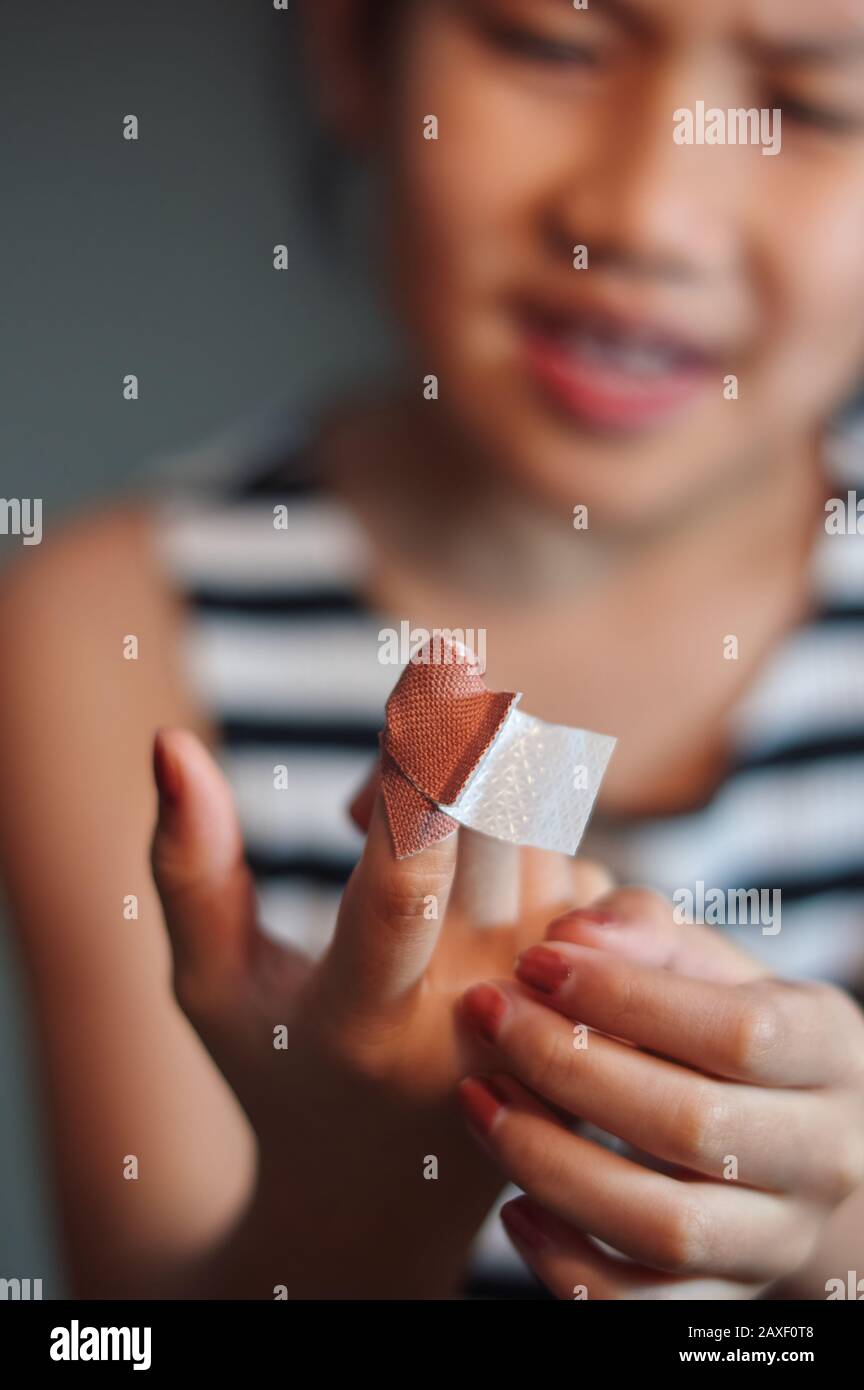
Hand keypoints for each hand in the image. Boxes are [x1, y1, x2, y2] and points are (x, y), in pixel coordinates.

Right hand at [150, 728, 608, 1296]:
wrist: (389, 1192)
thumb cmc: (274, 1072)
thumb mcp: (210, 988)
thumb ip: (190, 869)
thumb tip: (170, 743)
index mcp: (363, 1021)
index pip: (402, 884)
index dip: (420, 768)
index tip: (440, 658)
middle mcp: (474, 1017)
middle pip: (511, 831)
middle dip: (472, 735)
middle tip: (431, 697)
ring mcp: (548, 1012)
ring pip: (548, 836)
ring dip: (478, 795)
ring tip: (408, 832)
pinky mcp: (595, 1004)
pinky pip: (589, 873)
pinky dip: (528, 851)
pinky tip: (483, 887)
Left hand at [456, 889, 863, 1298]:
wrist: (785, 1129)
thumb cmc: (725, 1019)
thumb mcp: (705, 962)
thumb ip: (643, 932)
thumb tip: (572, 936)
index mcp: (828, 1052)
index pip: (737, 1033)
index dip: (624, 995)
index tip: (532, 960)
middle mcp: (823, 1155)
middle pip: (690, 1128)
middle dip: (565, 1066)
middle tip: (487, 1014)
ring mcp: (777, 1238)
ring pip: (664, 1227)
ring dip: (550, 1162)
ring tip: (477, 1099)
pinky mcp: (724, 1298)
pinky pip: (643, 1307)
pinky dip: (568, 1265)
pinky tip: (512, 1207)